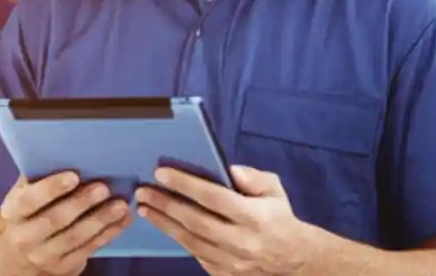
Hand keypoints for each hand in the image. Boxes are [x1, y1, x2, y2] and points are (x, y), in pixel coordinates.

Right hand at [0, 171, 133, 274]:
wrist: (21, 255)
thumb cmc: (30, 211)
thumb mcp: (24, 194)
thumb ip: (38, 177)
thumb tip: (67, 151)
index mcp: (13, 212)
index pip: (28, 200)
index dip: (51, 188)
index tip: (74, 175)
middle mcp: (24, 236)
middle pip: (54, 220)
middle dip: (81, 203)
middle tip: (103, 187)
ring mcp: (44, 255)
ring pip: (75, 237)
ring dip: (100, 220)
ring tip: (120, 204)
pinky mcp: (64, 267)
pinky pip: (89, 249)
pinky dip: (108, 234)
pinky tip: (123, 220)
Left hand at [134, 165, 319, 275]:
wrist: (293, 259)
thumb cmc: (277, 216)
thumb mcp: (274, 190)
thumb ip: (252, 177)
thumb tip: (227, 169)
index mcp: (256, 218)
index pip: (215, 198)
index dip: (186, 184)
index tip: (160, 172)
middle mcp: (243, 242)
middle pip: (196, 221)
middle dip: (165, 204)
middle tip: (142, 191)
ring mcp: (232, 262)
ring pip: (190, 241)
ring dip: (163, 223)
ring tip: (143, 207)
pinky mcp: (224, 274)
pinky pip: (194, 254)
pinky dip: (176, 238)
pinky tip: (161, 223)